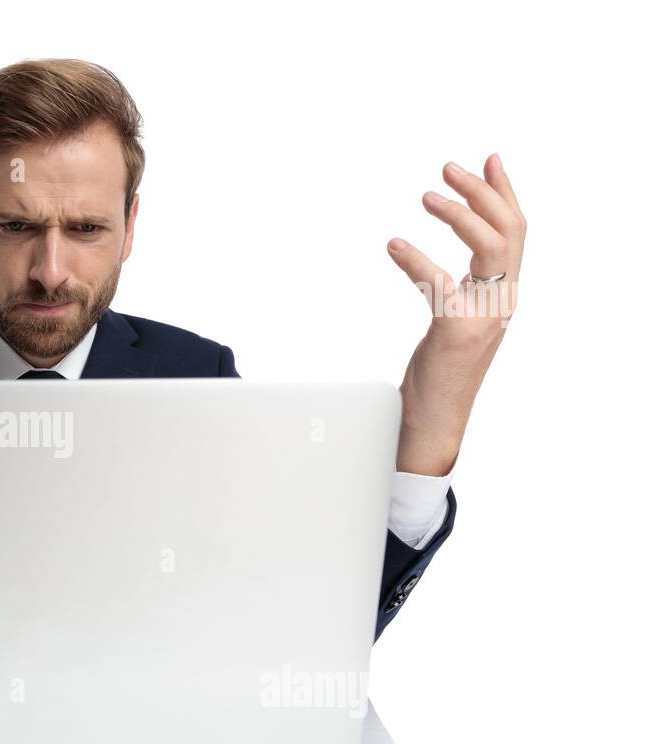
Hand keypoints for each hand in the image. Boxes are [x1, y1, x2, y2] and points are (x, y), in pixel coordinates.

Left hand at [387, 154, 525, 475]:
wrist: (433, 419)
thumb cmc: (439, 371)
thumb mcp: (457, 318)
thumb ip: (464, 287)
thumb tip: (456, 258)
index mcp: (503, 295)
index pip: (516, 232)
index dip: (504, 193)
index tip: (489, 159)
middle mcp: (502, 302)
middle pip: (510, 230)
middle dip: (482, 192)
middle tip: (447, 170)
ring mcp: (484, 317)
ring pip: (490, 247)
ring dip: (460, 215)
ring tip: (427, 197)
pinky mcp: (457, 332)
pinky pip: (440, 284)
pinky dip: (416, 260)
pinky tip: (393, 245)